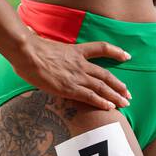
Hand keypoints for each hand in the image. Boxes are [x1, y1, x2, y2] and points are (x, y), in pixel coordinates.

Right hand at [13, 34, 132, 110]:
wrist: (28, 52)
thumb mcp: (50, 47)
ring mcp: (76, 76)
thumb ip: (57, 53)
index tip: (126, 56)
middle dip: (118, 85)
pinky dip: (101, 102)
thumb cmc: (32, 49)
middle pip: (105, 74)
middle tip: (128, 93)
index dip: (116, 51)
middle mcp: (80, 63)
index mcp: (76, 50)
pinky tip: (109, 107)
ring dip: (114, 96)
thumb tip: (52, 56)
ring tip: (124, 103)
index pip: (101, 48)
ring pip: (101, 86)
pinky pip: (90, 96)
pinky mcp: (69, 88)